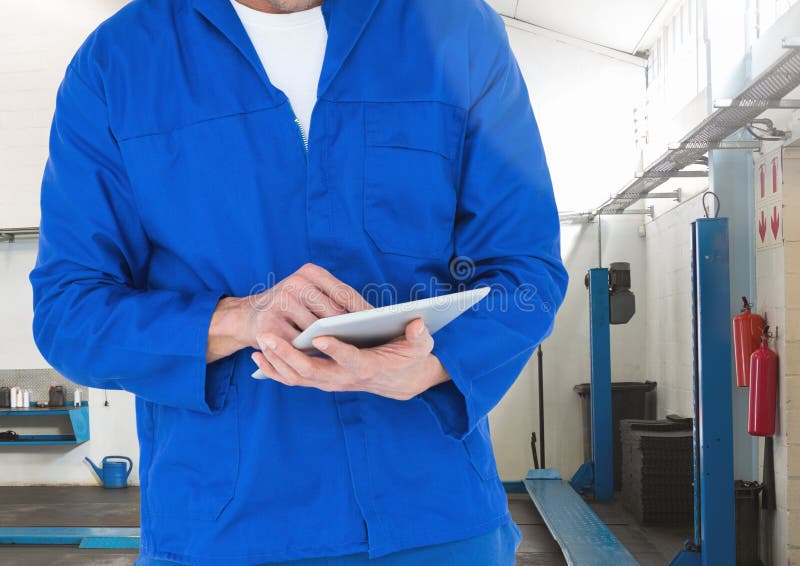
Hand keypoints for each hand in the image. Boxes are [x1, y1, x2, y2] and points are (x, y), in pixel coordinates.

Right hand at [207, 263, 371, 362]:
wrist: (246, 316)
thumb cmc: (288, 306)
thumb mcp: (309, 293)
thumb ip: (333, 300)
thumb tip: (370, 318)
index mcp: (310, 272)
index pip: (345, 293)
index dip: (364, 310)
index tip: (381, 325)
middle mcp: (296, 283)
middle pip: (334, 313)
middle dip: (351, 330)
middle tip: (372, 344)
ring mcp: (281, 303)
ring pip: (317, 331)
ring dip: (333, 344)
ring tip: (353, 355)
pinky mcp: (269, 326)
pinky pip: (298, 345)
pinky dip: (310, 353)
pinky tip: (325, 361)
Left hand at [251, 318, 450, 399]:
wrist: (399, 380)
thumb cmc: (408, 357)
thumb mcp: (420, 346)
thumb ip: (419, 337)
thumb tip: (418, 325)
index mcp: (367, 367)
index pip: (350, 360)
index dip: (336, 351)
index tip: (319, 336)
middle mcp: (345, 378)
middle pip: (312, 372)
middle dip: (287, 354)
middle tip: (268, 335)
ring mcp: (330, 382)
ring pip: (297, 378)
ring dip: (276, 361)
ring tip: (260, 342)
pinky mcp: (321, 382)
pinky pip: (292, 380)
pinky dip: (274, 370)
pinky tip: (259, 356)